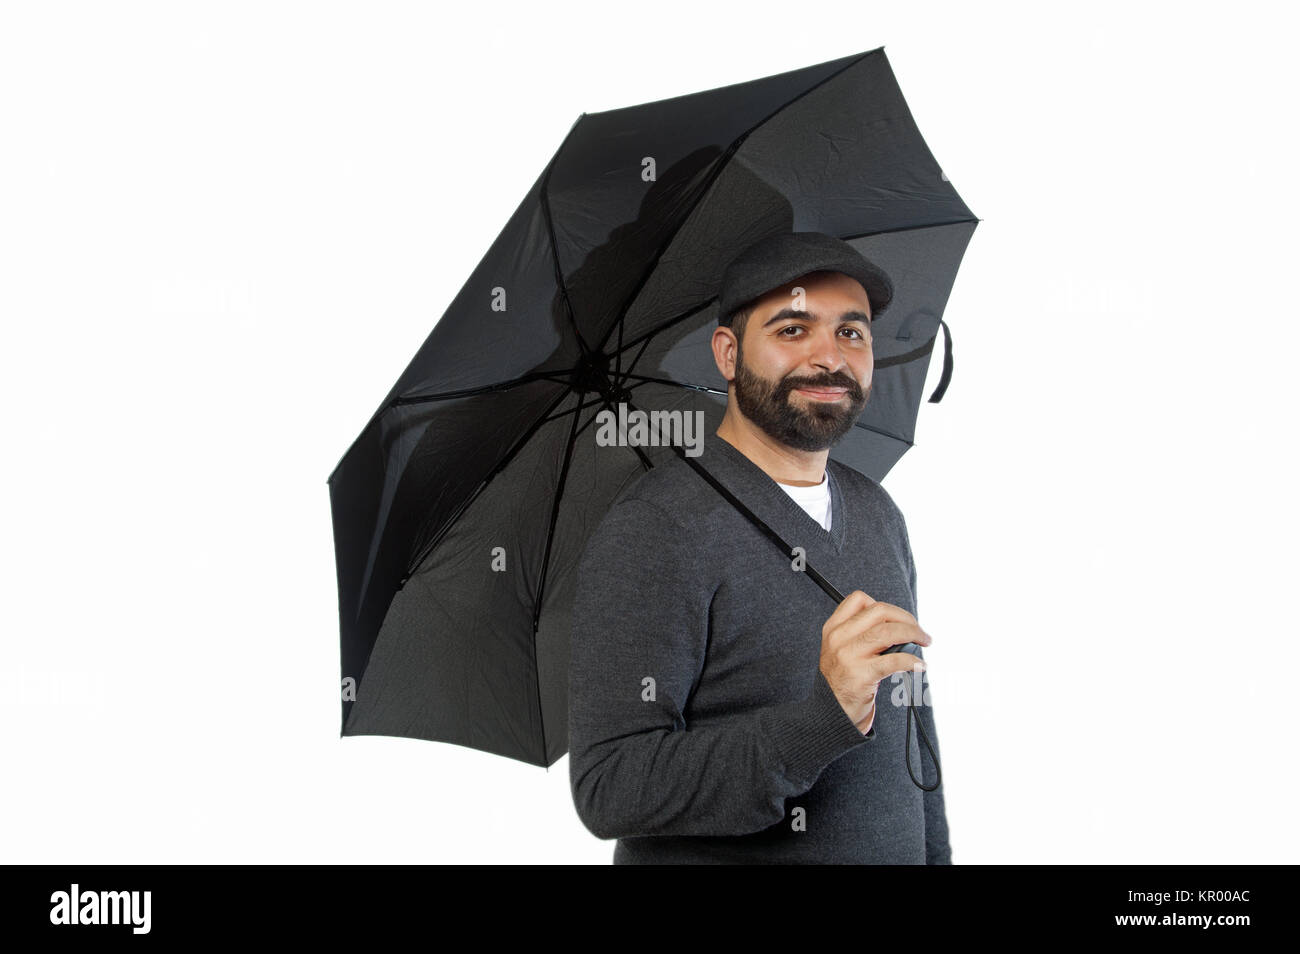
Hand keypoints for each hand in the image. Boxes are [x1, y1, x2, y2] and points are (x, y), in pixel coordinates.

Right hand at [818, 590, 929, 733]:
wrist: (830, 713)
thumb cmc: (842, 680)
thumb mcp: (840, 649)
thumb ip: (860, 633)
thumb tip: (900, 625)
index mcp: (833, 628)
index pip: (859, 600)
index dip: (883, 605)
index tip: (897, 618)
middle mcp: (838, 638)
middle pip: (879, 611)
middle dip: (906, 618)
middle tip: (919, 630)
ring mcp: (848, 656)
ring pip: (888, 632)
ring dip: (914, 634)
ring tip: (925, 642)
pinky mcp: (861, 675)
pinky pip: (894, 660)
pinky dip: (912, 661)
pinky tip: (919, 665)